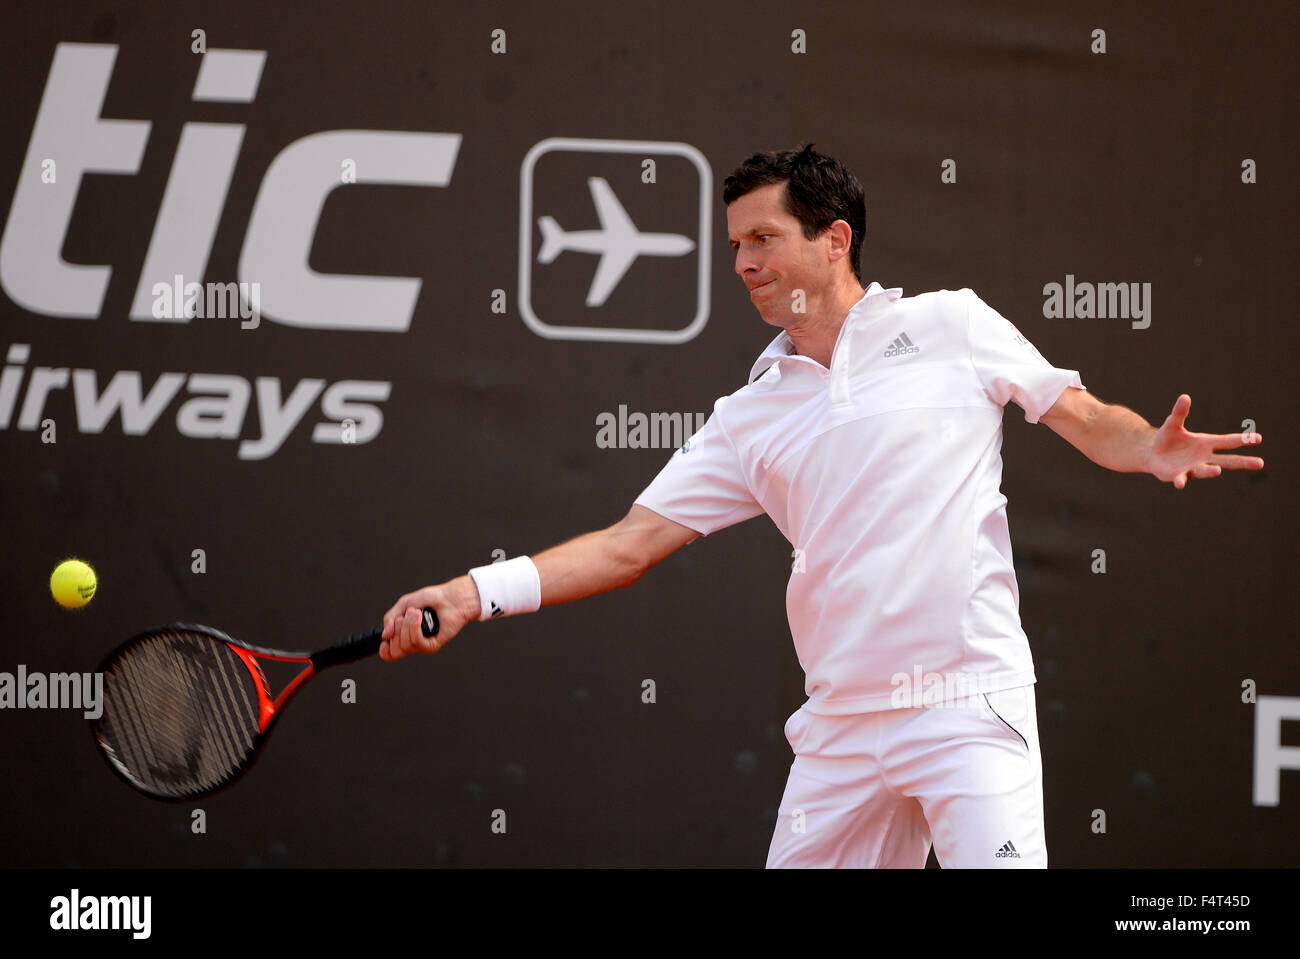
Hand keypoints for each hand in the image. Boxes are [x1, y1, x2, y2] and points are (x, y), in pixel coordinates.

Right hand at [380, 575, 480, 660]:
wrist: (449, 597)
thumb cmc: (431, 599)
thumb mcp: (404, 604)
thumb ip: (390, 618)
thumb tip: (384, 635)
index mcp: (405, 635)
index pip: (391, 653)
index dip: (384, 650)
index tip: (384, 641)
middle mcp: (413, 642)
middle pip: (396, 651)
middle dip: (396, 631)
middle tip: (404, 617)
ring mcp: (423, 644)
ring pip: (406, 646)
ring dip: (407, 625)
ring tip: (415, 612)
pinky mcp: (433, 645)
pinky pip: (418, 643)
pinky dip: (415, 628)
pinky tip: (419, 617)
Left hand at [1148, 394, 1263, 489]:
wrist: (1152, 454)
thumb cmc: (1167, 438)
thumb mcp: (1172, 424)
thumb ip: (1179, 412)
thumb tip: (1184, 397)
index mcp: (1206, 443)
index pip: (1228, 441)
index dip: (1243, 439)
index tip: (1258, 438)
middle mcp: (1203, 457)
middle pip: (1227, 460)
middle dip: (1243, 462)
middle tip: (1260, 463)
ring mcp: (1192, 468)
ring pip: (1205, 470)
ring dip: (1210, 471)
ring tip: (1217, 471)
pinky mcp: (1177, 476)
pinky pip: (1181, 479)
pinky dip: (1181, 481)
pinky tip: (1180, 484)